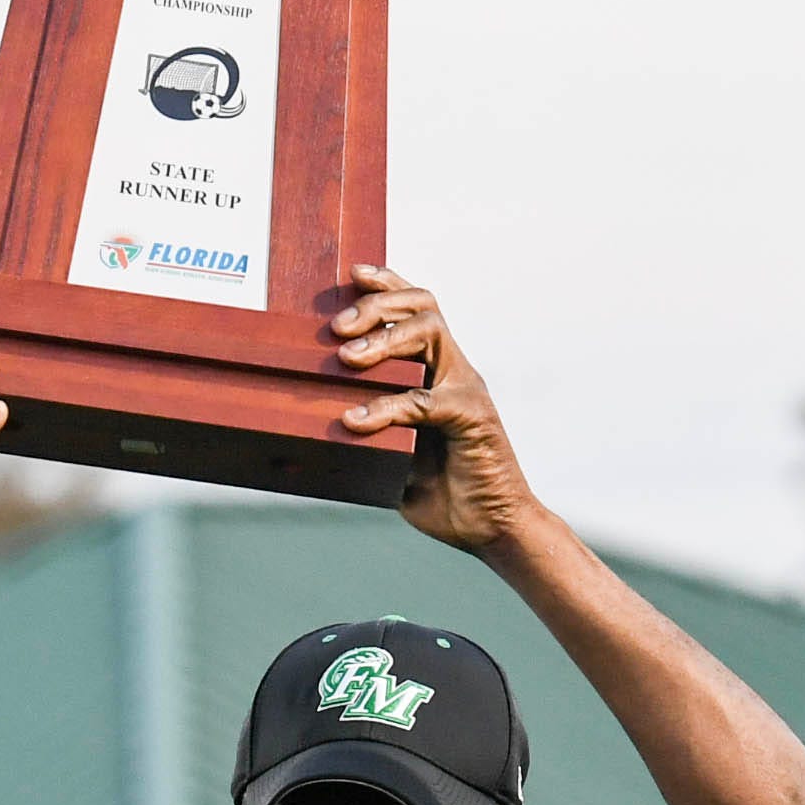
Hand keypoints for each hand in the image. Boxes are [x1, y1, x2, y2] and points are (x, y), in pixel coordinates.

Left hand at [335, 266, 538, 549]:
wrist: (492, 530)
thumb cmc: (444, 495)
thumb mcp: (393, 458)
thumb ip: (367, 435)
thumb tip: (313, 429)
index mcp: (438, 372)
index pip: (418, 309)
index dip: (388, 284)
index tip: (352, 274)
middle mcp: (454, 372)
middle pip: (422, 307)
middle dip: (376, 306)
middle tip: (337, 327)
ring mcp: (466, 390)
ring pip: (430, 333)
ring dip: (384, 338)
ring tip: (346, 357)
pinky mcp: (472, 418)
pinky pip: (423, 401)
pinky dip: (385, 408)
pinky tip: (354, 421)